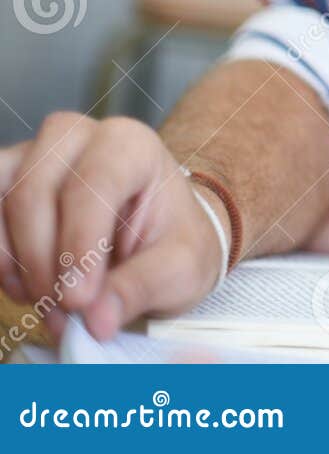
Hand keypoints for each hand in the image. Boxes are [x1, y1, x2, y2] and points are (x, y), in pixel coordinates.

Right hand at [0, 113, 227, 341]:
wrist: (153, 238)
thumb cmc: (170, 242)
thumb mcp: (182, 268)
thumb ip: (142, 288)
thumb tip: (96, 319)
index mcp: (132, 145)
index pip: (95, 182)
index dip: (80, 242)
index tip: (79, 299)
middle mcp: (79, 138)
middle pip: (35, 190)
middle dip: (43, 260)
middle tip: (65, 309)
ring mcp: (35, 155)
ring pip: (1, 199)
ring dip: (14, 260)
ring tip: (47, 301)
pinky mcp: (6, 181)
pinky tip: (24, 287)